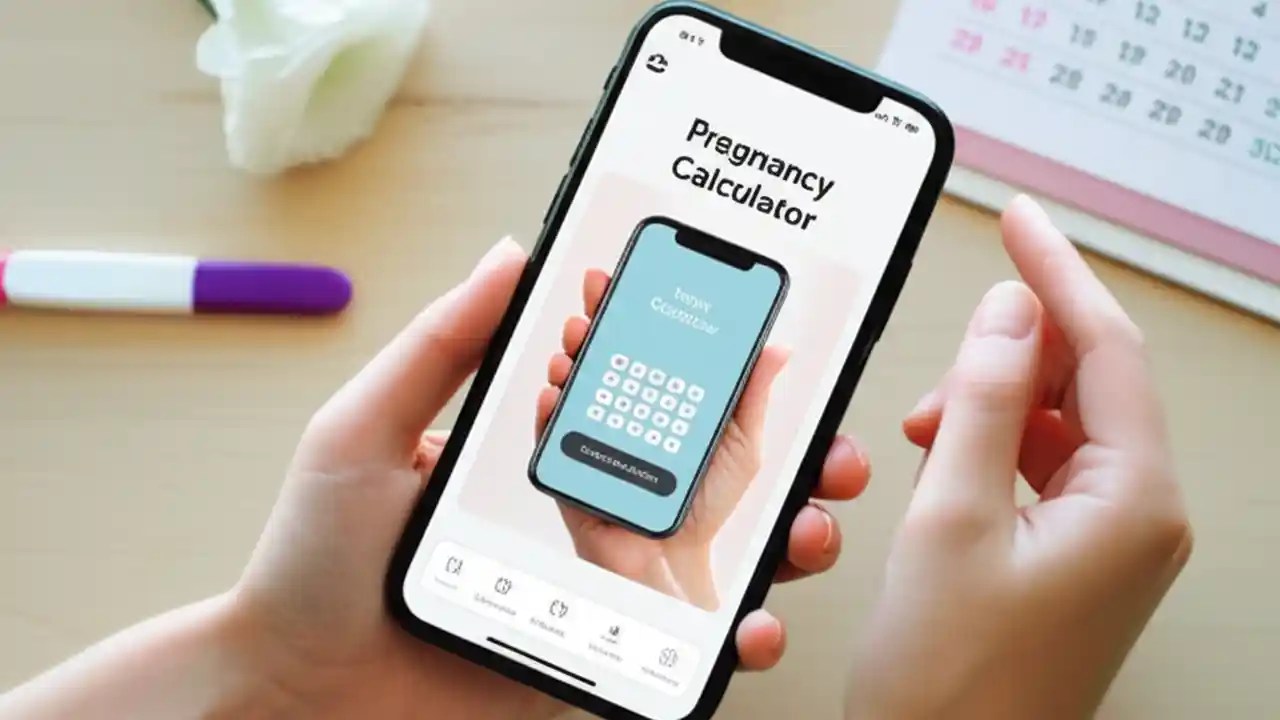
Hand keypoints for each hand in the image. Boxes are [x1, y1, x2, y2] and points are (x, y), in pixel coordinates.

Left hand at [226, 238, 866, 719]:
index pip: (646, 403)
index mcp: (539, 455)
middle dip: (787, 462)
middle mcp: (582, 517)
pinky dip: (739, 638)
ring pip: (719, 562)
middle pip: (708, 482)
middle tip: (829, 449)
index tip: (775, 351)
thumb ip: (441, 347)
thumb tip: (511, 254)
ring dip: (788, 541)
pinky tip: (755, 625)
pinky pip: (686, 651)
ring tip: (811, 528)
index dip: (716, 380)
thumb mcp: (365, 430)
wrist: (298, 689)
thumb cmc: (315, 563)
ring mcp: (596, 591)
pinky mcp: (599, 659)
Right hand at [845, 197, 1192, 719]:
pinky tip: (947, 460)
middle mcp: (1138, 515)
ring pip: (1059, 421)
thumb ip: (984, 399)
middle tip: (942, 368)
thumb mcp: (950, 517)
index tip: (1021, 220)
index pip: (1105, 349)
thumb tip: (1009, 309)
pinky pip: (1043, 465)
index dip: (1056, 274)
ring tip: (929, 430)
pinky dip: (992, 446)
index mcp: (1133, 501)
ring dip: (992, 406)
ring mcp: (1110, 537)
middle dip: (1010, 358)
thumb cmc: (950, 681)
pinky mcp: (1074, 554)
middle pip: (1087, 381)